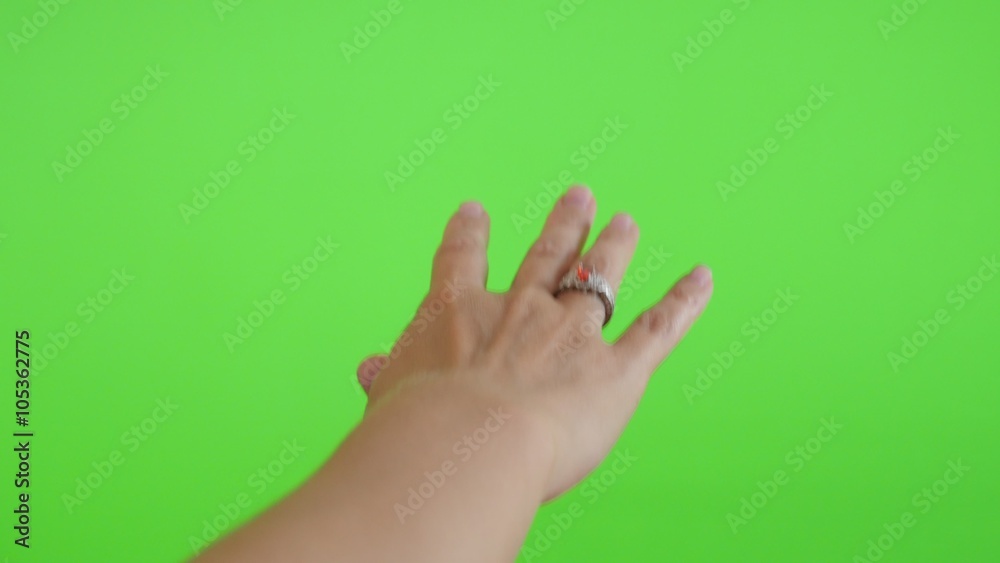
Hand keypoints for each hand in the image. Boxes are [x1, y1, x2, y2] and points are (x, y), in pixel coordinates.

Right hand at [356, 186, 712, 499]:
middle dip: (564, 223)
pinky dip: (685, 300)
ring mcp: (573, 332)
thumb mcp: (388, 398)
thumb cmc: (417, 428)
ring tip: (626, 222)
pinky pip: (658, 326)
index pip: (462, 259)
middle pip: (547, 253)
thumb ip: (387, 377)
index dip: (469, 233)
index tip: (473, 210)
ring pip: (601, 276)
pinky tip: (703, 277)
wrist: (467, 443)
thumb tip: (368, 371)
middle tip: (579, 196)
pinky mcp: (618, 368)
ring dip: (616, 245)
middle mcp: (521, 309)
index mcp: (460, 311)